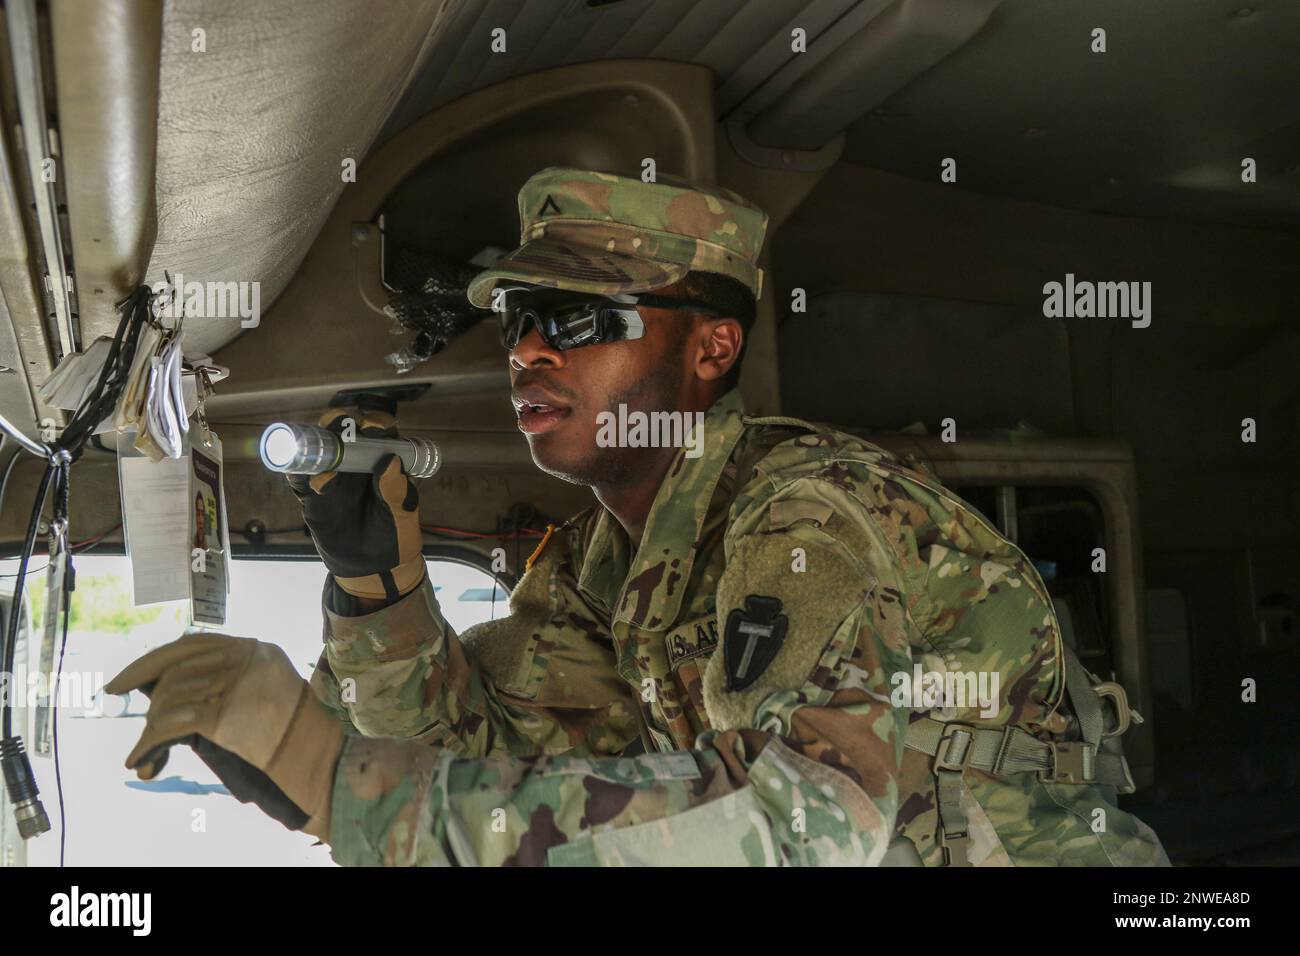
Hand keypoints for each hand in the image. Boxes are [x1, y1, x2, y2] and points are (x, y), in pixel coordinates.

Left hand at [105, 633, 343, 837]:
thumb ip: (222, 684)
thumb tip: (162, 691)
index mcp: (255, 651)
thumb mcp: (260, 696)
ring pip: (170, 697)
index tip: (121, 682)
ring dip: (151, 730)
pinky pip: (169, 726)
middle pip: (176, 670)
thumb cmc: (291, 741)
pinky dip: (149, 746)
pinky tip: (146, 763)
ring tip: (149, 755)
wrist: (321, 767)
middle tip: (146, 733)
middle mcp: (245, 660)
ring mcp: (236, 685)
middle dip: (151, 704)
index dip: (150, 661)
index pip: (191, 644)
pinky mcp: (225, 716)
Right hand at [287, 407, 424, 602]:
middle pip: (344, 434)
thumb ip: (397, 491)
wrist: (376, 569)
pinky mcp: (314, 499)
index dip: (375, 424)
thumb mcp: (404, 515)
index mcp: (383, 462)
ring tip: (321, 448)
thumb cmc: (396, 536)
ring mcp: (333, 479)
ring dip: (317, 444)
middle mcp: (356, 465)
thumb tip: (390, 461)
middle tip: (338, 426)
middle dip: (339, 424)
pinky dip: (300, 474)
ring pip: (319, 451)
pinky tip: (311, 479)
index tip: (373, 426)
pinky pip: (301, 480)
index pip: (378, 434)